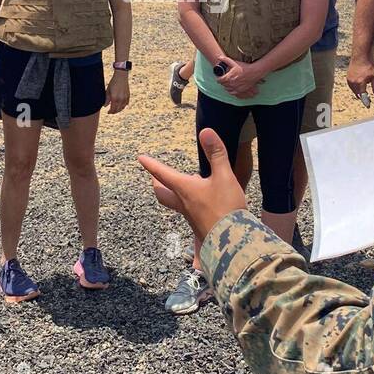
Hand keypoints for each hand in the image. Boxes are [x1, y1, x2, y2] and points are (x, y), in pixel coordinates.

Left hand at [105, 71, 128, 113]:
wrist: (121, 77)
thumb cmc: (113, 83)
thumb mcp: (108, 91)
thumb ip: (107, 99)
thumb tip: (105, 106)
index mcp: (114, 98)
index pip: (113, 109)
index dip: (110, 112)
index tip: (108, 112)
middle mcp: (120, 99)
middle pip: (118, 109)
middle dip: (114, 112)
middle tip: (111, 112)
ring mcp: (125, 98)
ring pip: (122, 107)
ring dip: (119, 110)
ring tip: (116, 109)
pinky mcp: (128, 96)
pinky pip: (126, 104)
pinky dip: (123, 106)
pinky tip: (121, 106)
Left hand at [138, 128, 245, 247]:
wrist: (233, 243)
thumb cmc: (226, 208)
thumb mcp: (224, 176)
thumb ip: (216, 153)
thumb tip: (206, 131)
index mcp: (185, 190)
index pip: (163, 174)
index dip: (151, 165)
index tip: (140, 158)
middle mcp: (184, 204)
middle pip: (162, 194)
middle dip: (157, 184)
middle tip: (154, 178)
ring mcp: (191, 217)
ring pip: (175, 203)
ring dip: (174, 193)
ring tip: (182, 184)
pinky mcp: (201, 226)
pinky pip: (190, 211)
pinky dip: (190, 201)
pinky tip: (204, 199)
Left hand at [217, 59, 258, 98]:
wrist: (254, 72)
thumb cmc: (244, 67)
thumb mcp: (234, 62)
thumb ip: (225, 60)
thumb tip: (219, 57)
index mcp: (229, 77)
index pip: (219, 80)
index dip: (218, 78)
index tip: (219, 77)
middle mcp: (231, 83)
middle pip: (223, 84)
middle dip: (222, 82)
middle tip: (224, 79)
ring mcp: (236, 87)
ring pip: (227, 89)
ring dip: (226, 86)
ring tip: (227, 83)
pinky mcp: (240, 90)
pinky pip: (232, 92)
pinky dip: (230, 90)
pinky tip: (231, 87)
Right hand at [346, 55, 373, 99]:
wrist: (361, 55)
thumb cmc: (369, 64)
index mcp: (360, 82)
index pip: (363, 95)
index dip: (366, 101)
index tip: (368, 106)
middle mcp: (353, 82)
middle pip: (357, 94)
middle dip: (362, 97)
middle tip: (368, 100)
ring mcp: (350, 79)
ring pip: (354, 90)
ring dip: (358, 93)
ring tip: (363, 94)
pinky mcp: (348, 76)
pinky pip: (351, 85)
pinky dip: (355, 88)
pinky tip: (358, 87)